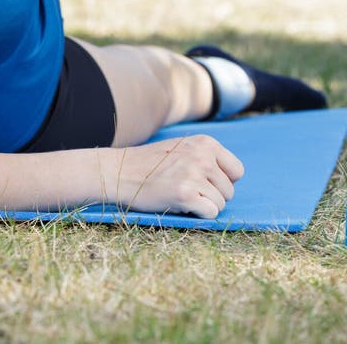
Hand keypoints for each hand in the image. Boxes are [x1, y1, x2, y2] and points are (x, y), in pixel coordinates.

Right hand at [103, 134, 243, 218]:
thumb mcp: (184, 148)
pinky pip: (211, 213)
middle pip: (229, 190)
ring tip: (182, 195)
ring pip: (221, 203)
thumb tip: (233, 178)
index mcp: (206, 143)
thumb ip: (207, 157)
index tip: (206, 182)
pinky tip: (181, 204)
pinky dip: (199, 215)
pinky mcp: (186, 194)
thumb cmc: (153, 163)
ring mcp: (195, 175)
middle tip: (189, 190)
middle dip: (213, 195)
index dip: (223, 181)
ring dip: (205, 205)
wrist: (121, 171)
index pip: (237, 171)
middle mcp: (203, 156)